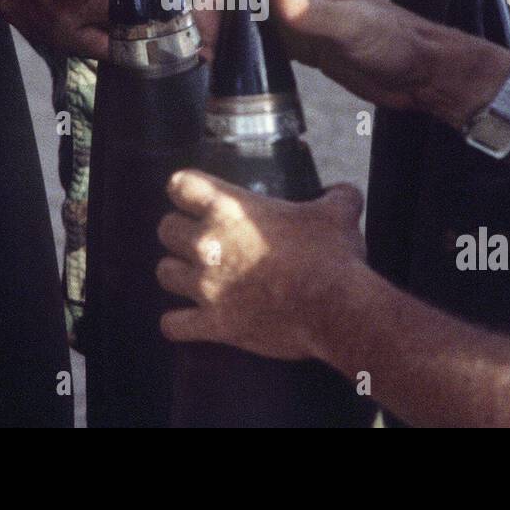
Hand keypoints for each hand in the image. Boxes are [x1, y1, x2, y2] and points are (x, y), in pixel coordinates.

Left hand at [156, 169, 365, 360]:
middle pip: (165, 229)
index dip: (187, 191)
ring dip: (178, 274)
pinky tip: (187, 321)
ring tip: (194, 278)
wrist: (336, 308)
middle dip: (180, 234)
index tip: (196, 198)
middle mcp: (208, 244)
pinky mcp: (214, 323)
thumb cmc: (332, 256)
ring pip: (164, 273)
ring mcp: (207, 286)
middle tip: (199, 242)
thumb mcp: (337, 214)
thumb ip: (337, 196)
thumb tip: (345, 192)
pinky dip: (178, 324)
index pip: (181, 185)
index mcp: (230, 209)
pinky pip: (173, 325)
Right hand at [182, 0, 436, 109]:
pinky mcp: (293, 38)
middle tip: (196, 32)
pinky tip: (220, 59)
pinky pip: (248, 29)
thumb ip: (313, 8)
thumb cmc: (394, 43)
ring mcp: (290, 11)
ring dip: (210, 18)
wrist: (418, 72)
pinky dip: (227, 40)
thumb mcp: (353, 28)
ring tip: (203, 49)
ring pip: (235, 1)